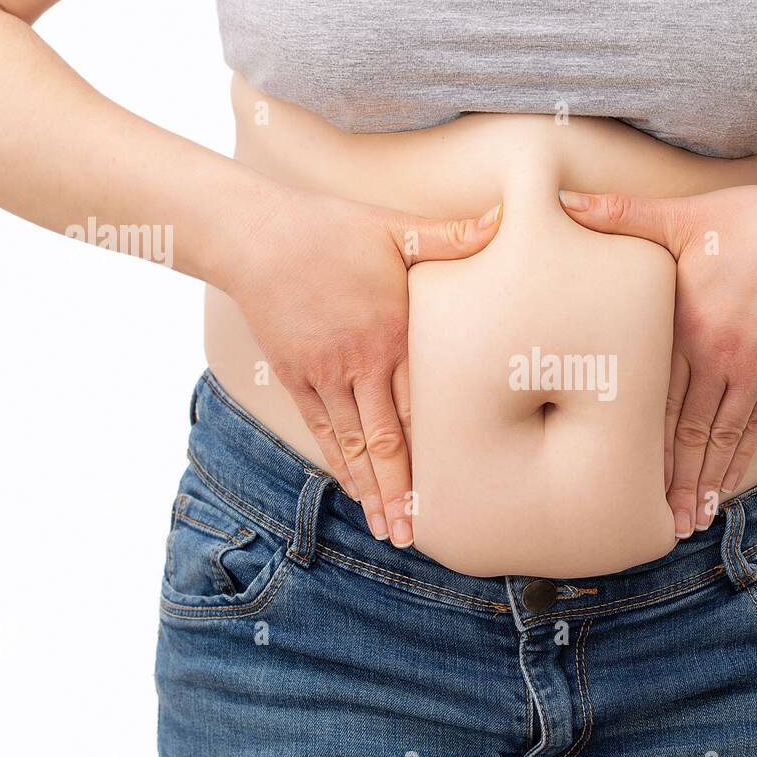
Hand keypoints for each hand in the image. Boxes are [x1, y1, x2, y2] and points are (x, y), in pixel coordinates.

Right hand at [223, 187, 501, 547]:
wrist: (255, 235)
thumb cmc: (330, 229)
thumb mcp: (395, 228)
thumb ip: (449, 236)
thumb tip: (501, 221)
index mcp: (394, 334)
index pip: (424, 408)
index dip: (439, 454)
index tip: (454, 493)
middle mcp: (360, 364)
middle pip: (388, 441)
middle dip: (403, 492)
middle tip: (415, 535)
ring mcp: (325, 375)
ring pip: (355, 445)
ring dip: (372, 490)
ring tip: (388, 530)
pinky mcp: (297, 377)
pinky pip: (323, 430)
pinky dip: (341, 464)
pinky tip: (355, 490)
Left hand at [559, 182, 756, 536]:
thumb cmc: (751, 220)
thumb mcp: (681, 214)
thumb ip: (622, 215)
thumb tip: (564, 201)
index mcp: (684, 325)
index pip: (652, 396)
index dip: (634, 441)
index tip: (616, 480)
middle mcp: (717, 355)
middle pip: (686, 431)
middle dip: (671, 481)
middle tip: (657, 526)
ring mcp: (753, 367)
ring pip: (722, 437)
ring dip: (705, 482)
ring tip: (691, 522)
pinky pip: (756, 425)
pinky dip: (740, 459)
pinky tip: (728, 487)